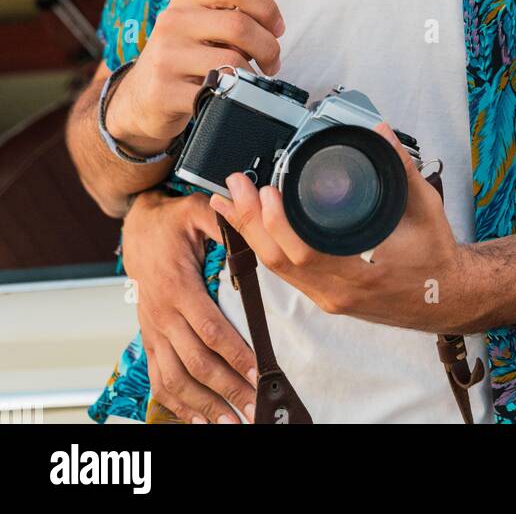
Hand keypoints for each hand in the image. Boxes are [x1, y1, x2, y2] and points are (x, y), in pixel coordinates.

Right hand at [106, 0, 284, 154]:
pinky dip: (236, 96)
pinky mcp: (165, 91)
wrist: (139, 96)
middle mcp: (173, 21)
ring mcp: (166, 56)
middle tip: (271, 63)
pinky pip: (218, 91)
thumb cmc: (183, 56)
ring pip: (234, 60)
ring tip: (253, 80)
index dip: (267, 7)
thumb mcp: (199, 24)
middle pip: (240, 25)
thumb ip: (232, 16)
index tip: (277, 29)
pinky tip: (230, 95)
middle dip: (269, 47)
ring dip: (256, 75)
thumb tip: (272, 30)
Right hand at [122, 188, 257, 423]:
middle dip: (227, 388)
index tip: (259, 372)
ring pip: (175, 379)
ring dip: (203, 405)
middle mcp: (161, 314)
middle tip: (254, 407)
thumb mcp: (197, 211)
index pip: (209, 328)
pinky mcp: (150, 339)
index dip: (235, 353)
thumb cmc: (172, 222)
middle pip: (195, 362)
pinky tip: (200, 420)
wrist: (138, 230)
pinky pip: (159, 379)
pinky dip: (178, 405)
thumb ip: (224, 221)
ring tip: (232, 423)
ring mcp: (152, 331)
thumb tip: (250, 225)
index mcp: (177, 286)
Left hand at [211, 123, 475, 332]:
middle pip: (278, 262)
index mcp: (360, 274)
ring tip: (228, 199)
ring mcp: (327, 296)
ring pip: (276, 269)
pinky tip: (250, 224)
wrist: (445, 299)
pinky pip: (286, 271)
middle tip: (232, 185)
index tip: (264, 192)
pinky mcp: (324, 294)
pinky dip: (264, 244)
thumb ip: (401, 168)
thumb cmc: (435, 256)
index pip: (305, 255)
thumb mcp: (426, 208)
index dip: (278, 225)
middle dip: (248, 222)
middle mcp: (335, 291)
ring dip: (249, 233)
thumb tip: (380, 130)